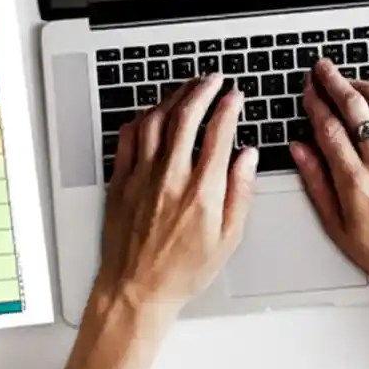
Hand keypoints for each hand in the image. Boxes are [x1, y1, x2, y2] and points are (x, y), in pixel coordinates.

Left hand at [91, 74, 258, 317]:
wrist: (137, 289)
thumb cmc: (181, 272)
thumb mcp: (227, 239)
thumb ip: (240, 193)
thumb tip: (247, 158)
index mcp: (201, 191)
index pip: (218, 133)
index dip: (228, 107)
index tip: (234, 96)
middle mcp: (170, 177)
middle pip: (186, 116)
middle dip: (203, 90)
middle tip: (213, 79)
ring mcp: (141, 176)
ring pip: (156, 120)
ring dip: (173, 97)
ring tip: (186, 88)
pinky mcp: (121, 181)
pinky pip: (128, 137)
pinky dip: (142, 118)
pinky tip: (151, 113)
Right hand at [290, 59, 368, 323]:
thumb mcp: (338, 227)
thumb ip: (316, 184)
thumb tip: (299, 150)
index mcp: (356, 182)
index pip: (328, 128)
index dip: (314, 103)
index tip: (307, 90)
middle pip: (355, 106)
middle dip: (334, 82)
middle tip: (322, 69)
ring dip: (365, 84)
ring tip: (351, 79)